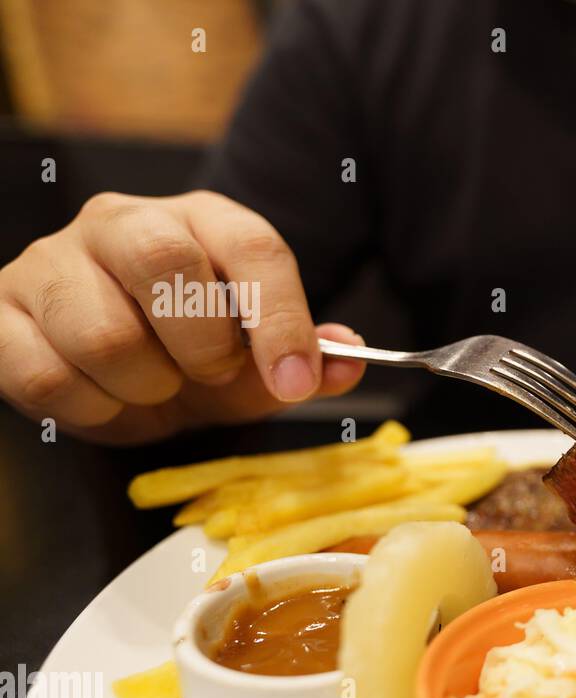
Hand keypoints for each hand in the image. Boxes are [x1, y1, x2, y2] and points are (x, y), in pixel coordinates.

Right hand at [0, 190, 364, 442]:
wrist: (115, 377)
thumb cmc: (193, 358)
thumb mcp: (259, 365)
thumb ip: (308, 361)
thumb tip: (350, 357)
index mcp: (202, 220)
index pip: (252, 246)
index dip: (281, 319)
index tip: (294, 381)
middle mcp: (122, 222)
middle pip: (166, 263)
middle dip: (202, 346)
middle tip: (207, 373)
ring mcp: (52, 261)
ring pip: (104, 334)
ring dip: (145, 388)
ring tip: (152, 385)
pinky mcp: (0, 309)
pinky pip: (45, 376)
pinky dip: (90, 409)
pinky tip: (104, 397)